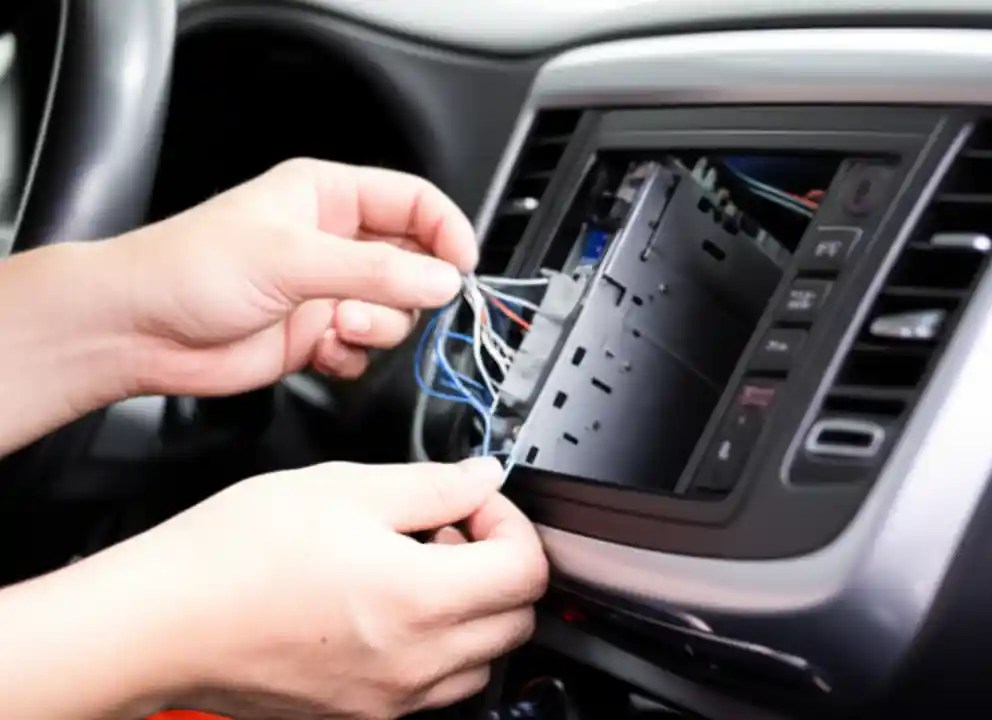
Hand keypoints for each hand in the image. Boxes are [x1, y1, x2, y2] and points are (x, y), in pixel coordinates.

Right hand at [0, 457, 546, 718]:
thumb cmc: (233, 554)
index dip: (511, 523)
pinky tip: (389, 607)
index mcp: (418, 598)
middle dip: (500, 565)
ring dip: (474, 611)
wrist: (159, 620)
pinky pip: (435, 689)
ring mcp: (389, 698)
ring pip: (483, 660)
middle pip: (517, 619)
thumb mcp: (344, 488)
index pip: (527, 569)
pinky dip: (437, 648)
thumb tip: (484, 478)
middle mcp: (413, 661)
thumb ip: (433, 484)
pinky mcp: (361, 715)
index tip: (477, 502)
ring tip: (417, 569)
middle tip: (449, 529)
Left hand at [106, 158, 476, 395]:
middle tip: (392, 302)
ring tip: (336, 327)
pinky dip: (355, 357)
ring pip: (396, 311)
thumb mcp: (293, 257)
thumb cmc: (191, 270)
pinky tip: (322, 351)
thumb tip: (443, 279)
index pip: (416, 202)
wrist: (139, 331)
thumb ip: (376, 270)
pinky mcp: (317, 335)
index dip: (447, 231)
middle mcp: (335, 241)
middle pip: (415, 261)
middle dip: (411, 289)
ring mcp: (328, 290)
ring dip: (378, 327)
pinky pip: (367, 350)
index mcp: (329, 197)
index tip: (463, 266)